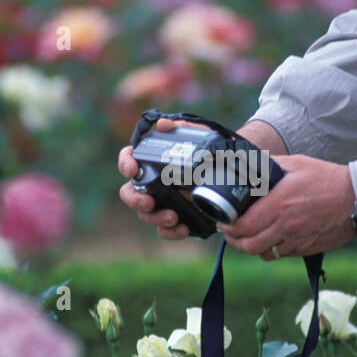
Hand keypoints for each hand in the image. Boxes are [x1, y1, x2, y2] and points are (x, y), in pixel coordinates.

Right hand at [117, 116, 211, 241]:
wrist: (231, 171)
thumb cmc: (207, 150)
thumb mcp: (199, 135)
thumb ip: (181, 128)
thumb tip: (163, 124)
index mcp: (150, 161)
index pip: (128, 159)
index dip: (125, 163)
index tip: (132, 169)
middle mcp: (150, 183)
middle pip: (129, 193)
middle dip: (135, 199)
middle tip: (148, 202)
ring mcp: (160, 202)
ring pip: (146, 214)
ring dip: (155, 218)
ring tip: (173, 217)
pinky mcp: (174, 217)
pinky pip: (165, 229)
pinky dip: (171, 232)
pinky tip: (183, 229)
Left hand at [215, 154, 355, 259]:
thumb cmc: (327, 179)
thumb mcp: (296, 164)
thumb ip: (270, 165)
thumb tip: (249, 164)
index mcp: (279, 204)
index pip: (243, 225)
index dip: (228, 227)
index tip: (223, 221)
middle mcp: (285, 226)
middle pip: (248, 245)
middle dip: (234, 240)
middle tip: (230, 232)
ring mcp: (296, 240)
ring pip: (263, 253)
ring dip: (250, 247)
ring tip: (246, 237)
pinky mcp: (305, 248)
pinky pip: (280, 255)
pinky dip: (270, 250)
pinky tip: (268, 239)